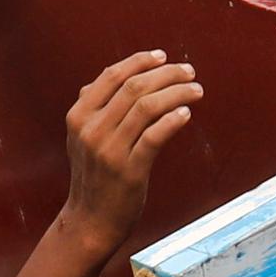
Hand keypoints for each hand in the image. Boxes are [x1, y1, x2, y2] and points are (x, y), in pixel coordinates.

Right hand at [57, 50, 203, 241]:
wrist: (91, 220)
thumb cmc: (93, 175)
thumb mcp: (81, 137)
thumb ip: (94, 105)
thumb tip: (115, 73)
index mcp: (79, 116)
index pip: (112, 76)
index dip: (140, 61)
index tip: (163, 56)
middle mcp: (91, 129)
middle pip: (135, 87)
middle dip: (167, 74)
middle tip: (189, 71)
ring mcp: (109, 150)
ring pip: (148, 107)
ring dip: (177, 93)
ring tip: (196, 90)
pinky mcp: (129, 170)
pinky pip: (155, 136)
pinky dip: (173, 120)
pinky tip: (186, 114)